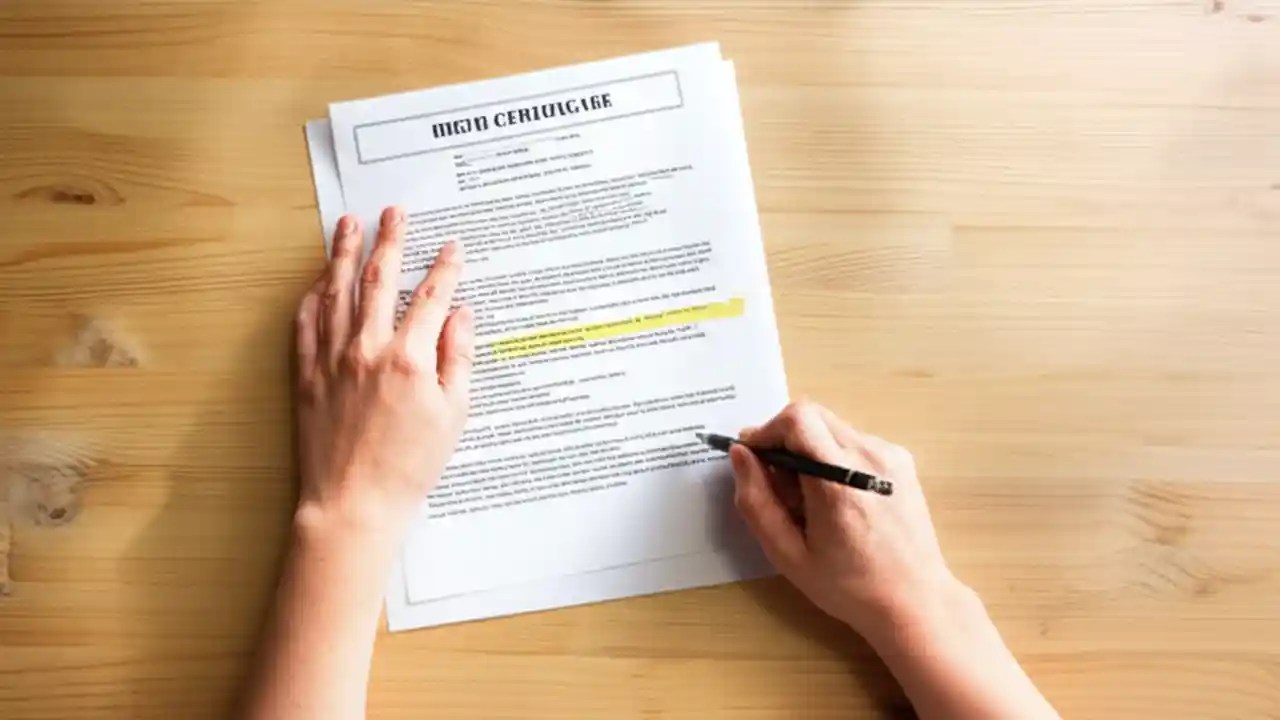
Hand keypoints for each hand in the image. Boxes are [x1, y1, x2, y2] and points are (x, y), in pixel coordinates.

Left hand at [294, 207, 472, 536]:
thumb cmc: (410, 467)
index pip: (431, 298)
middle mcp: (367, 349)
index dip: (444, 269)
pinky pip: (306, 325)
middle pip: (379, 281)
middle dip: (390, 241)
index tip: (452, 248)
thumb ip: (458, 358)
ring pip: (336, 292)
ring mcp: (332, 360)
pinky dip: (312, 298)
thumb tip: (461, 316)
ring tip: (348, 225)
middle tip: (394, 213)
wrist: (353, 504)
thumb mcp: (453, 415)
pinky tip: (317, 281)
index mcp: (410, 358)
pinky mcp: (307, 377)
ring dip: (343, 254)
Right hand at [729, 401, 960, 643]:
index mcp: (838, 482)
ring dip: (809, 449)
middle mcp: (869, 458)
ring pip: (832, 426)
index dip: (766, 431)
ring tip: (811, 498)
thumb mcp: (787, 554)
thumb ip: (756, 501)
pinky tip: (838, 497)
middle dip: (784, 440)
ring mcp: (890, 455)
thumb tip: (740, 454)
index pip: (797, 420)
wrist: (914, 600)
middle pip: (812, 415)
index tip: (754, 458)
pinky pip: (853, 440)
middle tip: (780, 484)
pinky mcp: (901, 459)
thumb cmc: (848, 586)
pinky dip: (834, 457)